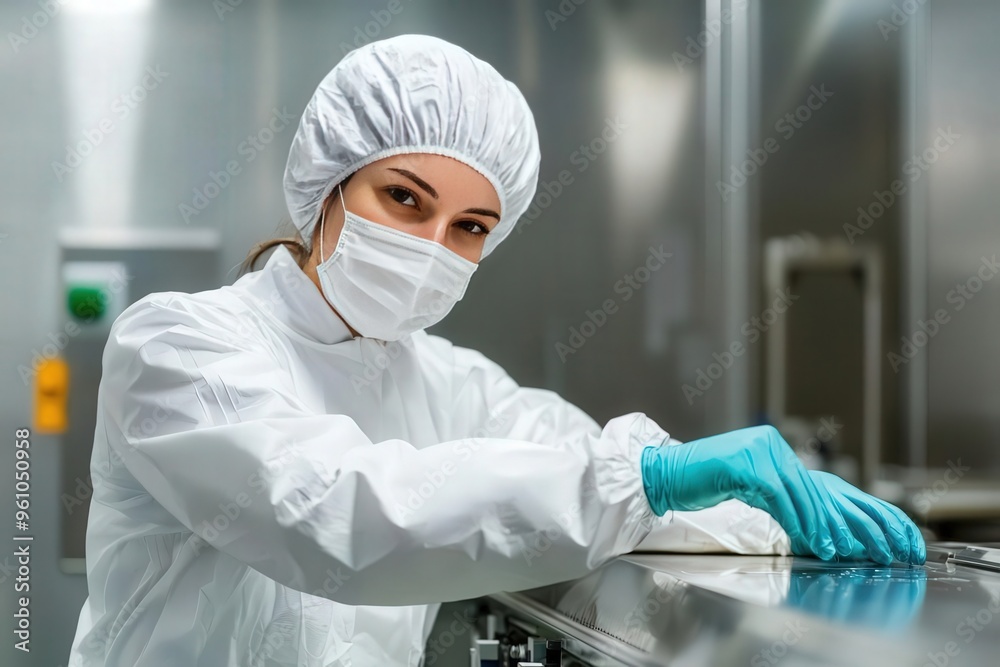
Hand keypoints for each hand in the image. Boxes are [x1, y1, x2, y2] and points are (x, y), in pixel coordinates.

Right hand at [640, 425, 922, 564]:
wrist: (665, 475)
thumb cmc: (702, 482)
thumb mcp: (747, 486)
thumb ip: (775, 493)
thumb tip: (808, 520)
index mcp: (770, 445)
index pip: (809, 481)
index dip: (829, 510)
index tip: (844, 535)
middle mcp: (767, 442)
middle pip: (809, 486)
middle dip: (830, 519)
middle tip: (845, 546)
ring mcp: (755, 449)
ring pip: (797, 491)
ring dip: (815, 524)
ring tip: (827, 547)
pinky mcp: (742, 462)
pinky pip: (776, 495)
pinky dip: (792, 518)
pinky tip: (802, 537)